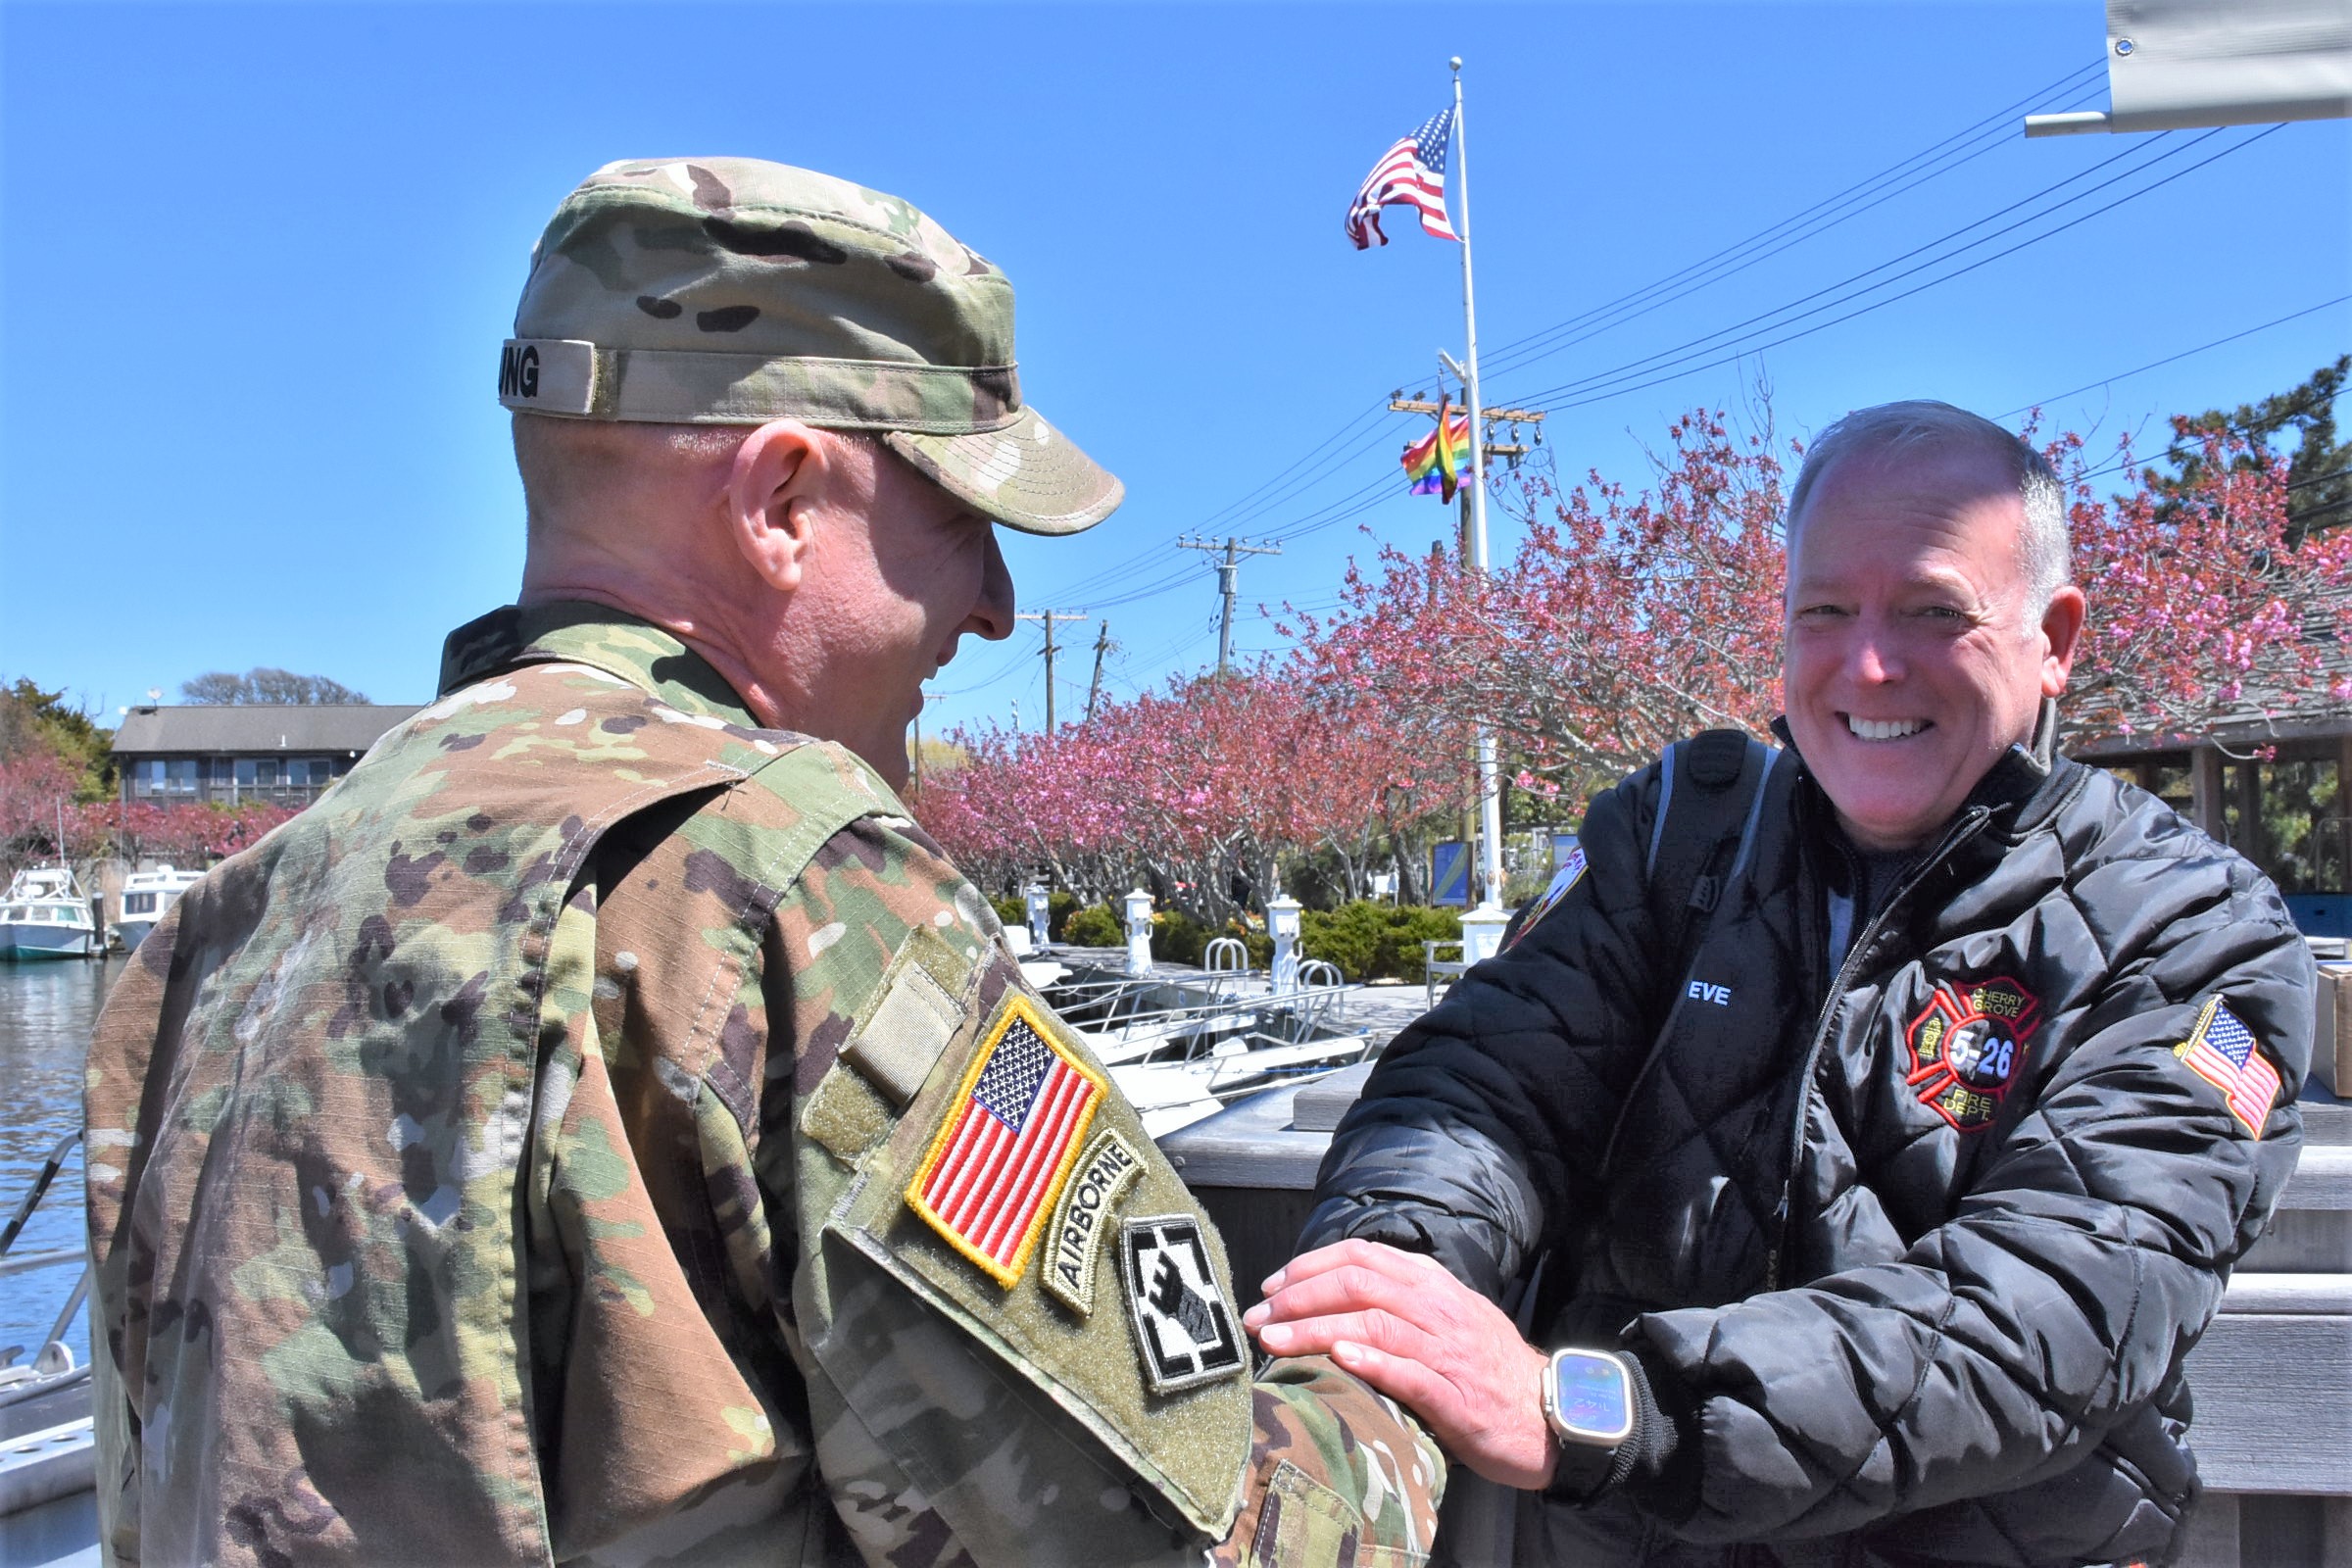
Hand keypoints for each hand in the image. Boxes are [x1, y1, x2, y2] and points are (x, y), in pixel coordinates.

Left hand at [1242, 1238, 1556, 1488]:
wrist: (1551, 1412)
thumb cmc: (1488, 1368)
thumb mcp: (1447, 1318)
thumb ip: (1400, 1300)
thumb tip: (1336, 1294)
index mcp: (1431, 1285)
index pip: (1362, 1257)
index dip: (1310, 1267)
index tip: (1271, 1287)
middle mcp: (1437, 1310)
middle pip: (1357, 1284)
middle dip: (1299, 1297)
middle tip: (1258, 1318)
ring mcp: (1447, 1352)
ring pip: (1374, 1323)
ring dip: (1316, 1328)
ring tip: (1274, 1340)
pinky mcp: (1456, 1396)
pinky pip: (1410, 1372)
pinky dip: (1372, 1362)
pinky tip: (1339, 1359)